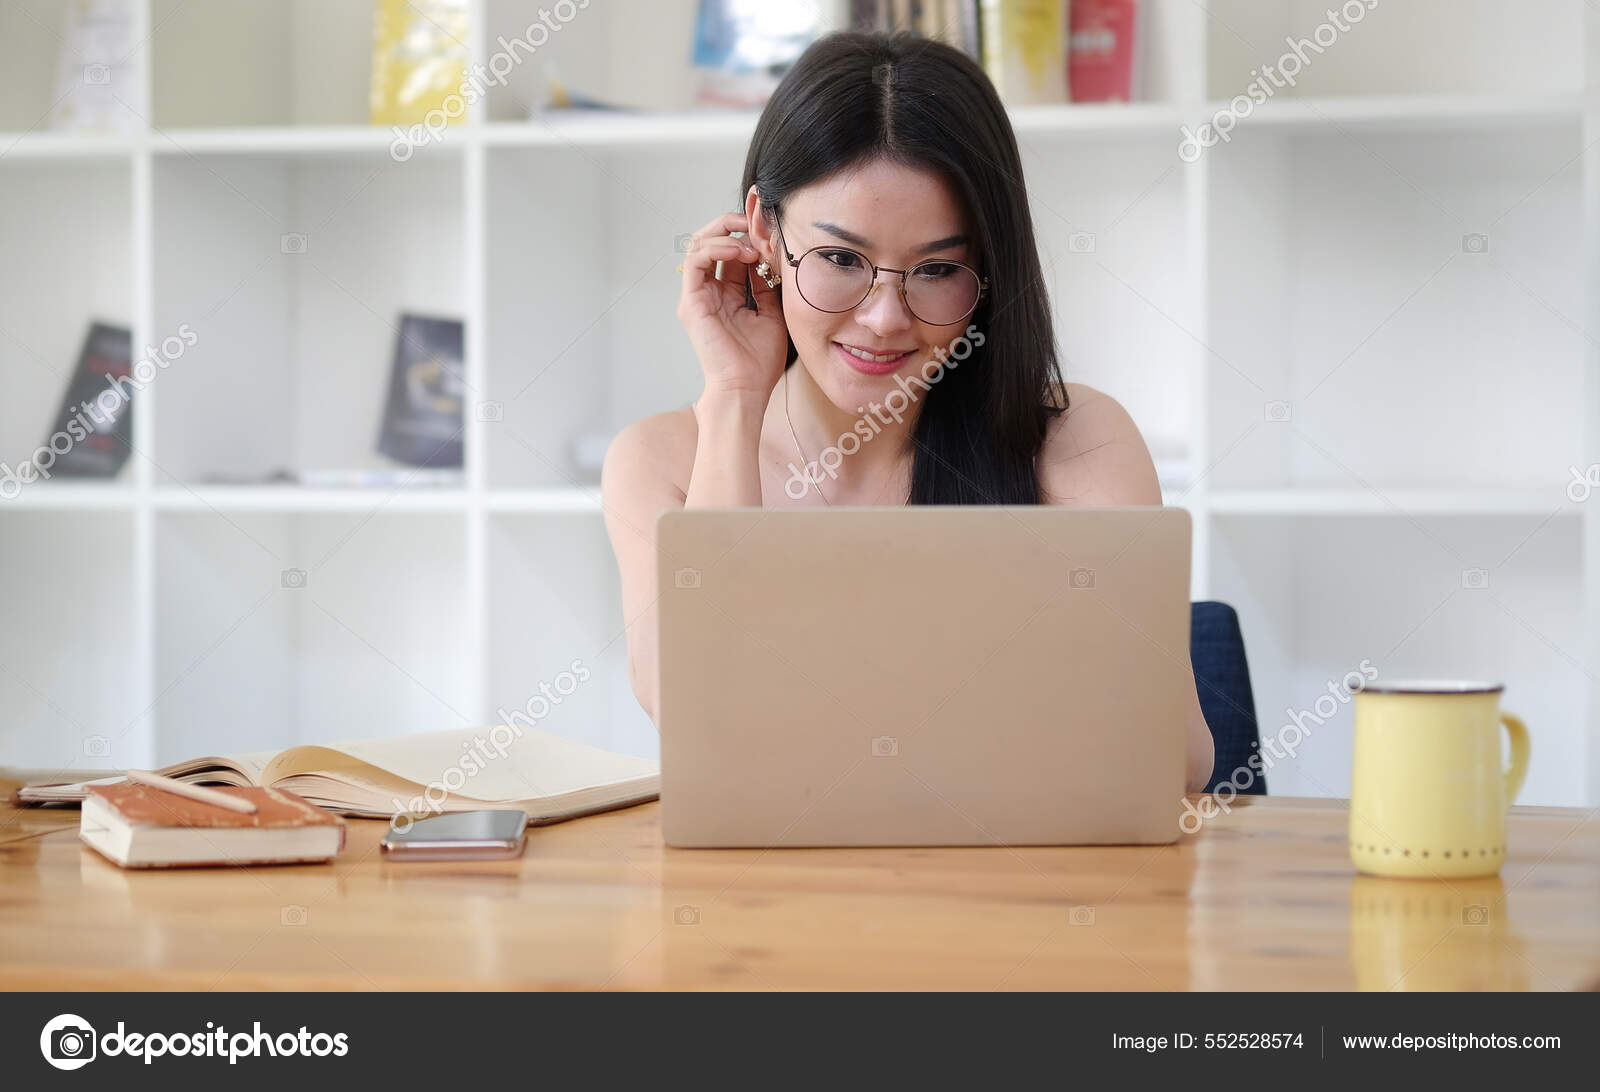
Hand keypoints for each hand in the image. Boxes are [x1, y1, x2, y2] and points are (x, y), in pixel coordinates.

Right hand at [676, 211, 788, 400]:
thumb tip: (771, 258)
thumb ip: (767, 286)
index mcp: (727, 295)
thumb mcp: (772, 314)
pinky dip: (717, 248)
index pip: (732, 252)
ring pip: (699, 245)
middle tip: (755, 222)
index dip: (749, 235)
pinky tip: (740, 250)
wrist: (747, 388)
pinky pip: (696, 261)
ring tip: (750, 240)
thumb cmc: (759, 362)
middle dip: (733, 225)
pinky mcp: (691, 302)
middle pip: (711, 242)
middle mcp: (709, 292)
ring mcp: (697, 296)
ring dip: (725, 234)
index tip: (770, 230)